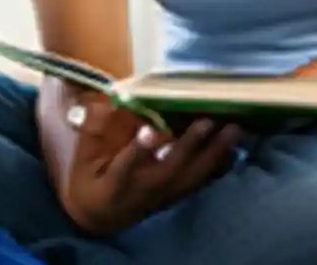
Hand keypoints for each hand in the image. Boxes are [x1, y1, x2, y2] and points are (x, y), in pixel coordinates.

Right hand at [62, 92, 239, 234]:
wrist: (101, 217)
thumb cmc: (90, 180)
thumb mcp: (82, 158)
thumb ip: (92, 131)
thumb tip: (109, 99)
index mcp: (115, 182)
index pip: (126, 166)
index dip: (139, 149)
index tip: (148, 128)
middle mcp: (144, 190)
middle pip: (170, 170)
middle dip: (190, 145)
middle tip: (208, 120)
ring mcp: (164, 194)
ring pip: (192, 176)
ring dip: (214, 153)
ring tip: (233, 129)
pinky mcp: (176, 194)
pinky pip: (201, 180)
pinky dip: (219, 163)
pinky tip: (234, 144)